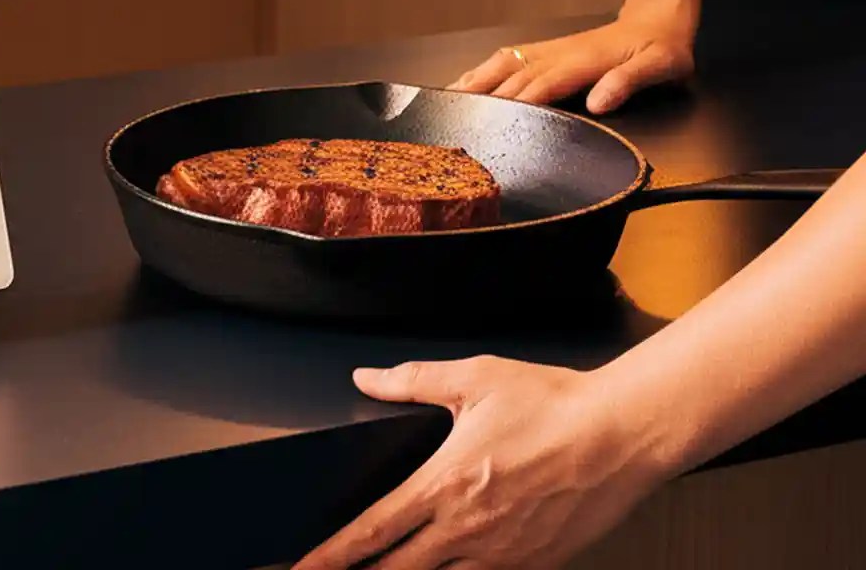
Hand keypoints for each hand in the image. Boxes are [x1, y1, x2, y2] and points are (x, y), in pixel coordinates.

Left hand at [293, 356, 669, 569]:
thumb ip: (412, 381)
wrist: (624, 433)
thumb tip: (368, 378)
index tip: (304, 567)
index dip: (332, 554)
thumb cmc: (555, 404)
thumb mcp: (475, 378)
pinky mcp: (535, 564)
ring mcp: (503, 553)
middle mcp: (468, 528)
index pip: (372, 530)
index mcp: (445, 483)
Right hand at [448, 7, 695, 114]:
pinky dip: (480, 71)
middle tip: (455, 120)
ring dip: (474, 82)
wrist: (659, 16)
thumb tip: (599, 101)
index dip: (518, 103)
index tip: (494, 121)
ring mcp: (549, 50)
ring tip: (446, 101)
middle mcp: (559, 53)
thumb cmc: (661, 45)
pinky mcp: (545, 50)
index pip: (543, 84)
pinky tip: (464, 84)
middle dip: (484, 98)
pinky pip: (505, 58)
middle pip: (512, 76)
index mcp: (584, 61)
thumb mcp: (661, 64)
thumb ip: (629, 81)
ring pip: (502, 64)